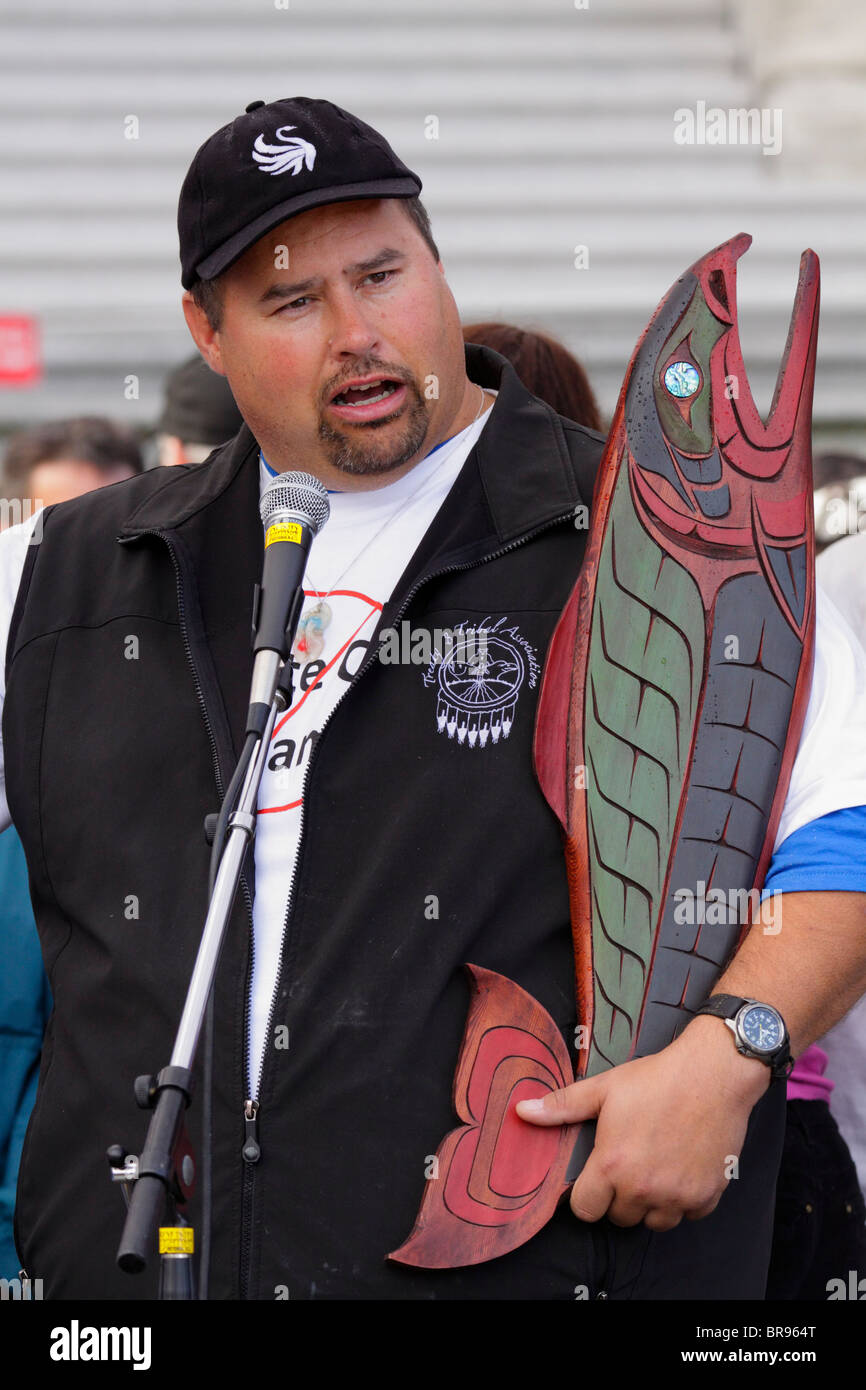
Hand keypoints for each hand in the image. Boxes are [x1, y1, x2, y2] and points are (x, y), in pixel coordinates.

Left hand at [515, 1017, 770, 1231]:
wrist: (713, 1074)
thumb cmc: (657, 1079)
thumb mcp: (604, 1088)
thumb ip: (563, 1106)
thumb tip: (522, 1111)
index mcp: (613, 1166)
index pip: (585, 1210)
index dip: (587, 1194)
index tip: (597, 1176)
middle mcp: (644, 1189)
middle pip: (621, 1217)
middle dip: (620, 1197)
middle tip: (629, 1164)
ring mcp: (678, 1196)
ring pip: (655, 1222)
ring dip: (652, 1203)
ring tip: (655, 1168)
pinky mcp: (707, 1196)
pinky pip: (688, 1214)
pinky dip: (685, 1200)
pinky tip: (682, 1168)